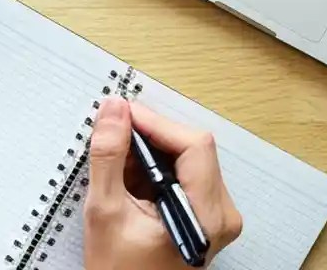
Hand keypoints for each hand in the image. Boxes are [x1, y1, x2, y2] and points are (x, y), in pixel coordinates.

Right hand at [83, 99, 242, 269]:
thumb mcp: (104, 211)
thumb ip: (109, 157)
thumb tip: (113, 110)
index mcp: (207, 215)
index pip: (194, 145)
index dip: (156, 123)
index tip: (121, 115)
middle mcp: (222, 212)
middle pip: (192, 147)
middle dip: (150, 138)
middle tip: (113, 139)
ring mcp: (216, 213)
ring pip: (187, 156)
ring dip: (151, 153)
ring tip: (119, 170)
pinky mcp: (206, 212)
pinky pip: (185, 172)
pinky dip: (156, 168)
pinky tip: (132, 183)